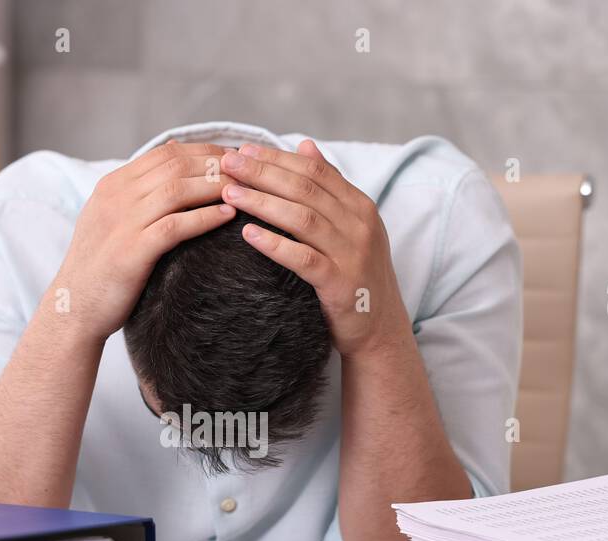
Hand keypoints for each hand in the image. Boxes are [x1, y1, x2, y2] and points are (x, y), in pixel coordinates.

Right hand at [47, 142, 235, 342]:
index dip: (204, 151)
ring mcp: (122, 222)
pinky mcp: (131, 251)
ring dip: (215, 186)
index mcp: (113, 184)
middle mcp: (116, 197)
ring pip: (177, 189)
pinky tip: (228, 216)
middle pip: (175, 164)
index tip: (233, 159)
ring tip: (244, 190)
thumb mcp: (111, 219)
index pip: (166, 153)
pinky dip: (205, 217)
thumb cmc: (100, 267)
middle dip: (216, 164)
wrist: (73, 307)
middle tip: (248, 172)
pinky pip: (174, 226)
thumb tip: (174, 166)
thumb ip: (138, 194)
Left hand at [220, 140, 408, 357]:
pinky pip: (303, 259)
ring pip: (303, 219)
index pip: (315, 171)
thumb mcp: (350, 226)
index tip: (244, 150)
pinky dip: (275, 244)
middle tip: (228, 164)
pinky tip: (248, 234)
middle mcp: (359, 225)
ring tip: (231, 194)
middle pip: (305, 189)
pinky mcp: (340, 283)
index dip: (278, 158)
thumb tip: (305, 145)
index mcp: (359, 206)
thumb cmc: (356, 275)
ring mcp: (352, 254)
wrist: (379, 327)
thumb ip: (329, 187)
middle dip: (263, 173)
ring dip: (263, 203)